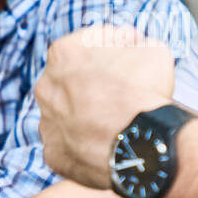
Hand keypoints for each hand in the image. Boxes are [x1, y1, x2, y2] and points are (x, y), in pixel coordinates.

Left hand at [35, 25, 174, 188]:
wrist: (142, 142)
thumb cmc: (144, 90)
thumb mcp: (151, 48)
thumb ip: (133, 43)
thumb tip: (132, 44)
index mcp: (63, 53)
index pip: (85, 47)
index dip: (111, 54)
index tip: (128, 65)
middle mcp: (46, 87)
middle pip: (68, 82)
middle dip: (90, 86)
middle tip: (119, 97)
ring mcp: (47, 123)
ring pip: (64, 116)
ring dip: (83, 117)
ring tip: (113, 126)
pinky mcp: (53, 154)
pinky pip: (67, 148)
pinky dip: (83, 147)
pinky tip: (105, 147)